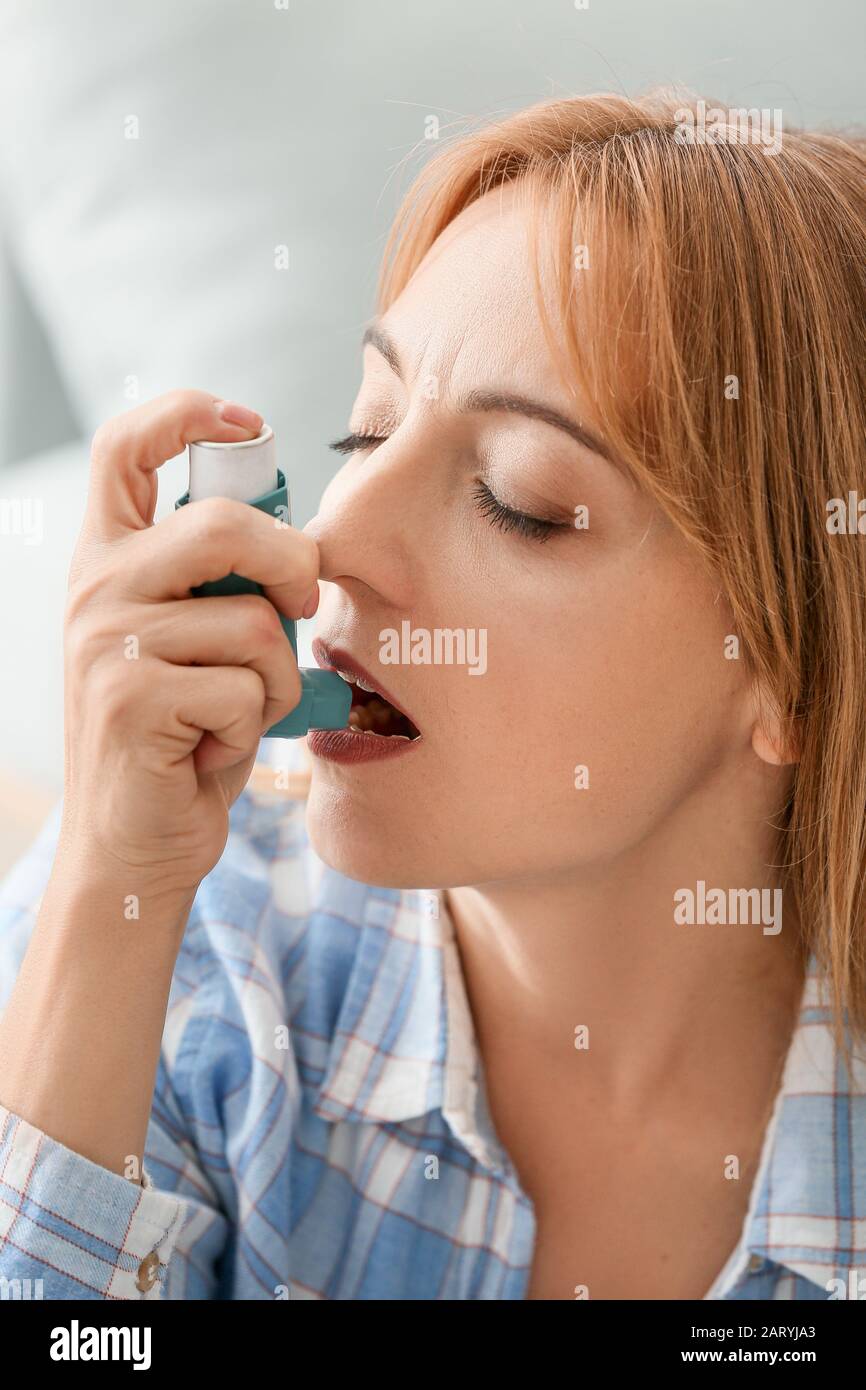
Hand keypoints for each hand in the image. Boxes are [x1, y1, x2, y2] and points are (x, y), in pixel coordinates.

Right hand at [60, 389, 317, 893]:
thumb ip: (225, 585)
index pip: (124, 448)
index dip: (186, 414)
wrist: (136, 841)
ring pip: (253, 623)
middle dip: (294, 566)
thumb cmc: (185, 737)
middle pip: (224, 525)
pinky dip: (254, 726)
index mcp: (108, 559)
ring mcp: (104, 641)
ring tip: (239, 714)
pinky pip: (246, 689)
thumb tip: (302, 547)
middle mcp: (95, 588)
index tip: (246, 422)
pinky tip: (212, 750)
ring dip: (277, 680)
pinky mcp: (128, 699)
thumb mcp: (199, 645)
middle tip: (307, 607)